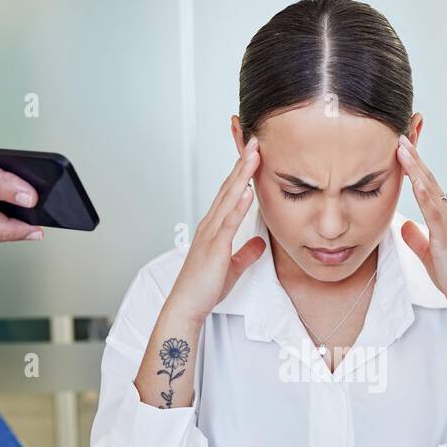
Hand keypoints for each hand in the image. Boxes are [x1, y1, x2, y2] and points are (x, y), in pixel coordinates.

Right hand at [164, 138, 265, 322]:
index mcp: (213, 228)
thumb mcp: (231, 267)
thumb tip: (259, 243)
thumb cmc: (204, 288)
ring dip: (242, 175)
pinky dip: (238, 204)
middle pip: (228, 187)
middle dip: (242, 163)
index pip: (229, 193)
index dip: (241, 172)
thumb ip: (246, 253)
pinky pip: (228, 222)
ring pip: (228, 197)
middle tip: (255, 141)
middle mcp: (210, 225)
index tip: (253, 155)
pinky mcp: (215, 247)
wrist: (187, 305)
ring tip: (254, 155)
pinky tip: (248, 190)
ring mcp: (211, 233)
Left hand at [396, 135, 446, 312]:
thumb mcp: (428, 255)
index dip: (413, 166)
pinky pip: (435, 211)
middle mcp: (446, 215)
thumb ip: (416, 239)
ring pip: (430, 189)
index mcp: (441, 218)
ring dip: (416, 167)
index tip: (401, 146)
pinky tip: (415, 180)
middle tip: (401, 133)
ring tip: (403, 146)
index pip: (424, 186)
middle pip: (427, 179)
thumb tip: (403, 226)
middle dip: (414, 156)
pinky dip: (424, 194)